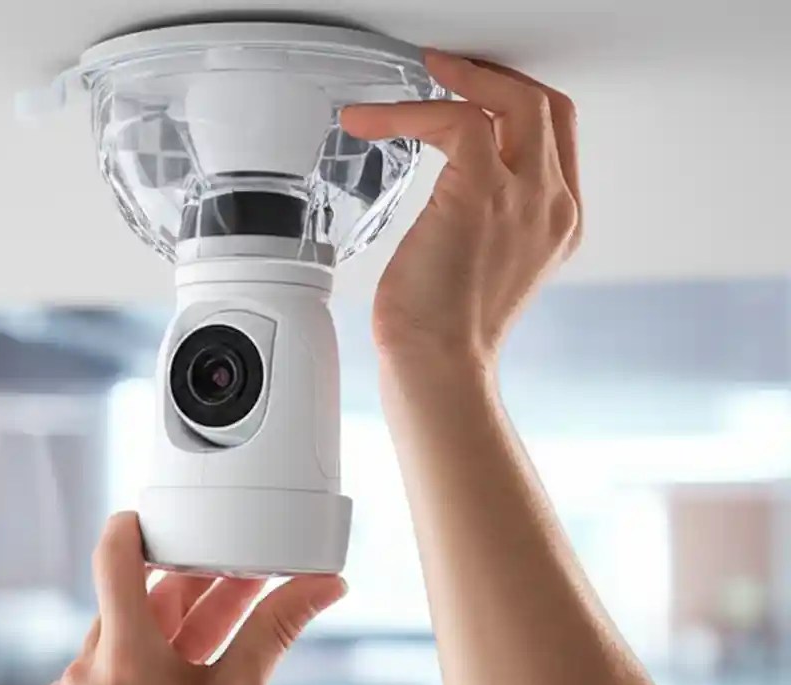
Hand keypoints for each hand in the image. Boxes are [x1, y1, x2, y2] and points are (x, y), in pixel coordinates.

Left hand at [44, 512, 346, 684]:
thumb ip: (275, 631)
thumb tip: (323, 585)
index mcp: (123, 658)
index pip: (113, 555)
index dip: (137, 524)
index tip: (165, 513)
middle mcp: (87, 670)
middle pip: (136, 598)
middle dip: (193, 583)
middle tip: (243, 568)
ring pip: (128, 634)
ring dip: (177, 621)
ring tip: (231, 611)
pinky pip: (114, 667)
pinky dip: (152, 657)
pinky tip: (194, 661)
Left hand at [342, 50, 581, 369]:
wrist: (440, 367)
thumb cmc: (447, 332)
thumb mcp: (481, 267)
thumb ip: (484, 224)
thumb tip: (448, 197)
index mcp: (559, 223)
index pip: (557, 134)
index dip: (516, 100)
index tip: (475, 90)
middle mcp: (552, 206)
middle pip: (546, 104)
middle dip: (493, 77)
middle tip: (446, 70)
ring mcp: (523, 197)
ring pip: (511, 100)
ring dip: (453, 82)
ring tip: (403, 91)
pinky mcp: (480, 194)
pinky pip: (455, 119)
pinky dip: (408, 112)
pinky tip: (372, 120)